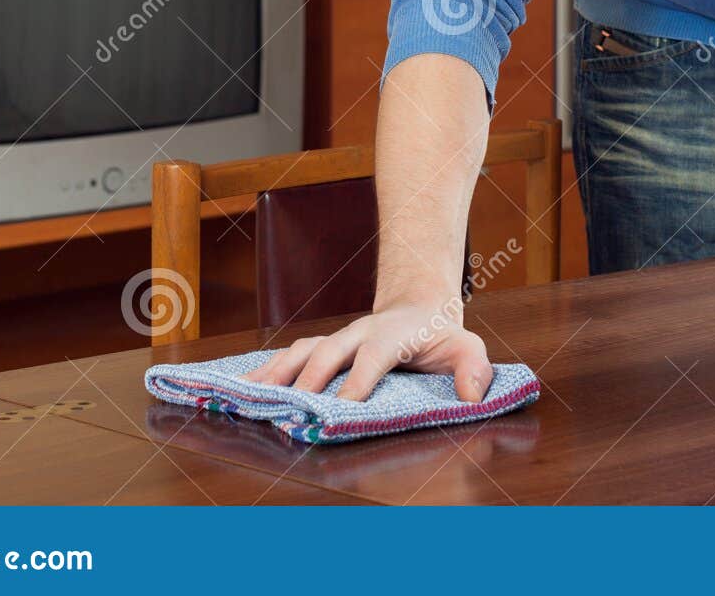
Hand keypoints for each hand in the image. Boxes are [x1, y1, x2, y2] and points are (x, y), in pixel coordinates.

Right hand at [244, 299, 493, 403]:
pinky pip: (288, 355)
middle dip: (308, 380)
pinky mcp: (321, 346)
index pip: (372, 357)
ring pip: (301, 350)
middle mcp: (358, 333)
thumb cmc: (440, 334)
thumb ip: (473, 367)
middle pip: (327, 351)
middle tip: (290, 410)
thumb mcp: (466, 347)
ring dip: (276, 372)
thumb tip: (472, 395)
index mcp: (391, 335)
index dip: (358, 381)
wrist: (418, 304)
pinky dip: (263, 370)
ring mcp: (336, 337)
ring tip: (248, 394)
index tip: (342, 410)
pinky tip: (241, 385)